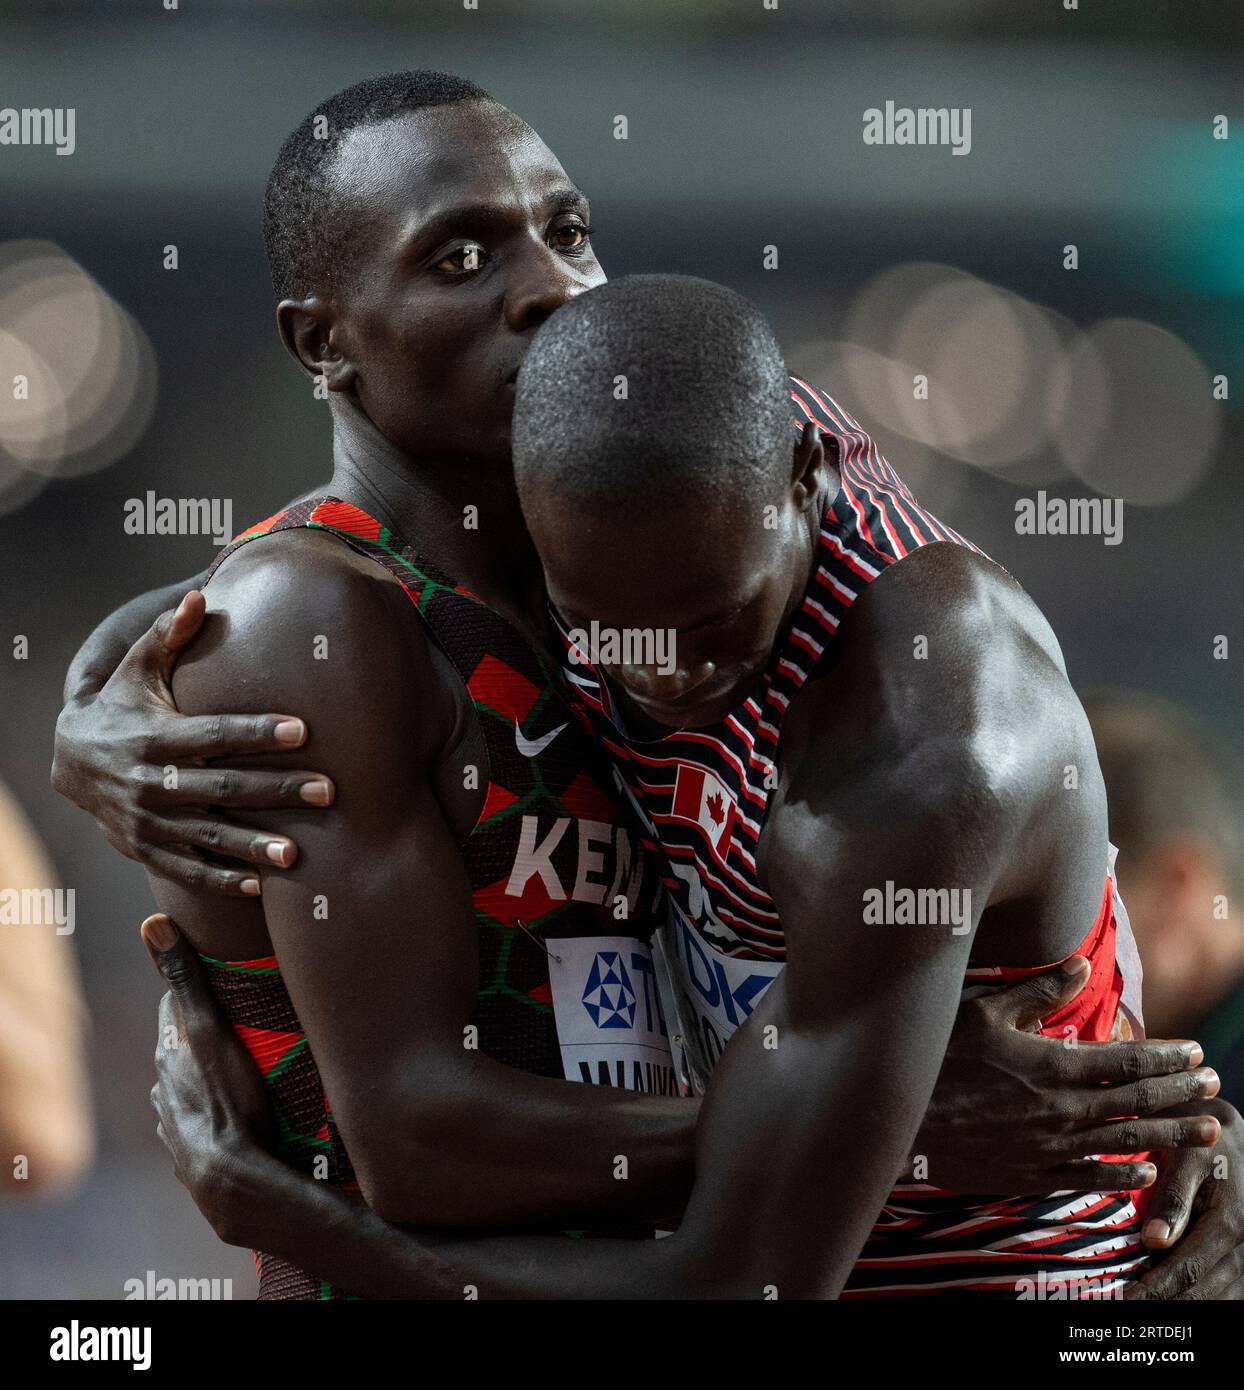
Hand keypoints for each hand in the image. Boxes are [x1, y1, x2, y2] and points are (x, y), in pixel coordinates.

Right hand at [52, 591, 333, 895]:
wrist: (68, 761)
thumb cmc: (121, 705)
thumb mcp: (138, 669)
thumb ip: (169, 636)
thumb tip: (200, 595)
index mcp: (155, 736)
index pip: (215, 734)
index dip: (258, 732)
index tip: (304, 729)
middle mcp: (151, 782)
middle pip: (224, 788)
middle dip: (277, 790)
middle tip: (327, 791)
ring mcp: (148, 821)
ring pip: (209, 836)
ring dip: (254, 846)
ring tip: (298, 855)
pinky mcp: (146, 849)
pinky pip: (187, 869)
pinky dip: (221, 879)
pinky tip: (260, 885)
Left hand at [143, 913, 279, 1244]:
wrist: (235, 1178)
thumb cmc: (227, 1099)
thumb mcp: (210, 1029)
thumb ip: (186, 977)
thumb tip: (151, 923)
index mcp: (169, 1056)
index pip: (175, 1007)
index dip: (198, 990)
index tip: (226, 981)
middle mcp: (164, 1089)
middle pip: (184, 1048)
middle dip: (210, 1034)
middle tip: (250, 1023)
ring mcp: (178, 1124)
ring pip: (193, 1087)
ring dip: (214, 1076)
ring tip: (251, 1069)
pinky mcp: (196, 1152)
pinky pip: (207, 1121)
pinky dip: (220, 1110)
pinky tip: (243, 1113)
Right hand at [914, 955, 1219, 1192]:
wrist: (896, 1117)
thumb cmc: (935, 1055)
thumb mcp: (982, 1010)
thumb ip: (1036, 992)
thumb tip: (1081, 966)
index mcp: (1053, 1065)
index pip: (1126, 1059)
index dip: (1165, 1056)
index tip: (1194, 1052)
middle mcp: (1061, 1109)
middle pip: (1136, 1101)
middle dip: (1180, 1093)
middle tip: (1215, 1087)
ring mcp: (1048, 1146)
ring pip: (1124, 1141)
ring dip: (1169, 1134)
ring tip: (1205, 1131)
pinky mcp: (1029, 1173)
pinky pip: (1088, 1178)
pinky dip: (1122, 1176)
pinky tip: (1146, 1173)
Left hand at [1124, 1098, 1243, 1298]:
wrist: (1226, 1126)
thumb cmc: (1203, 1137)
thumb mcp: (1186, 1156)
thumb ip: (1173, 1197)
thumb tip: (1153, 1241)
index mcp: (1231, 1219)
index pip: (1191, 1266)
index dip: (1159, 1288)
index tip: (1130, 1301)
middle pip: (1208, 1287)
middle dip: (1171, 1303)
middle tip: (1132, 1311)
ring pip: (1224, 1291)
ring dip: (1190, 1303)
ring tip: (1151, 1310)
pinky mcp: (1243, 1248)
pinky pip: (1232, 1282)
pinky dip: (1208, 1294)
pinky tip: (1178, 1299)